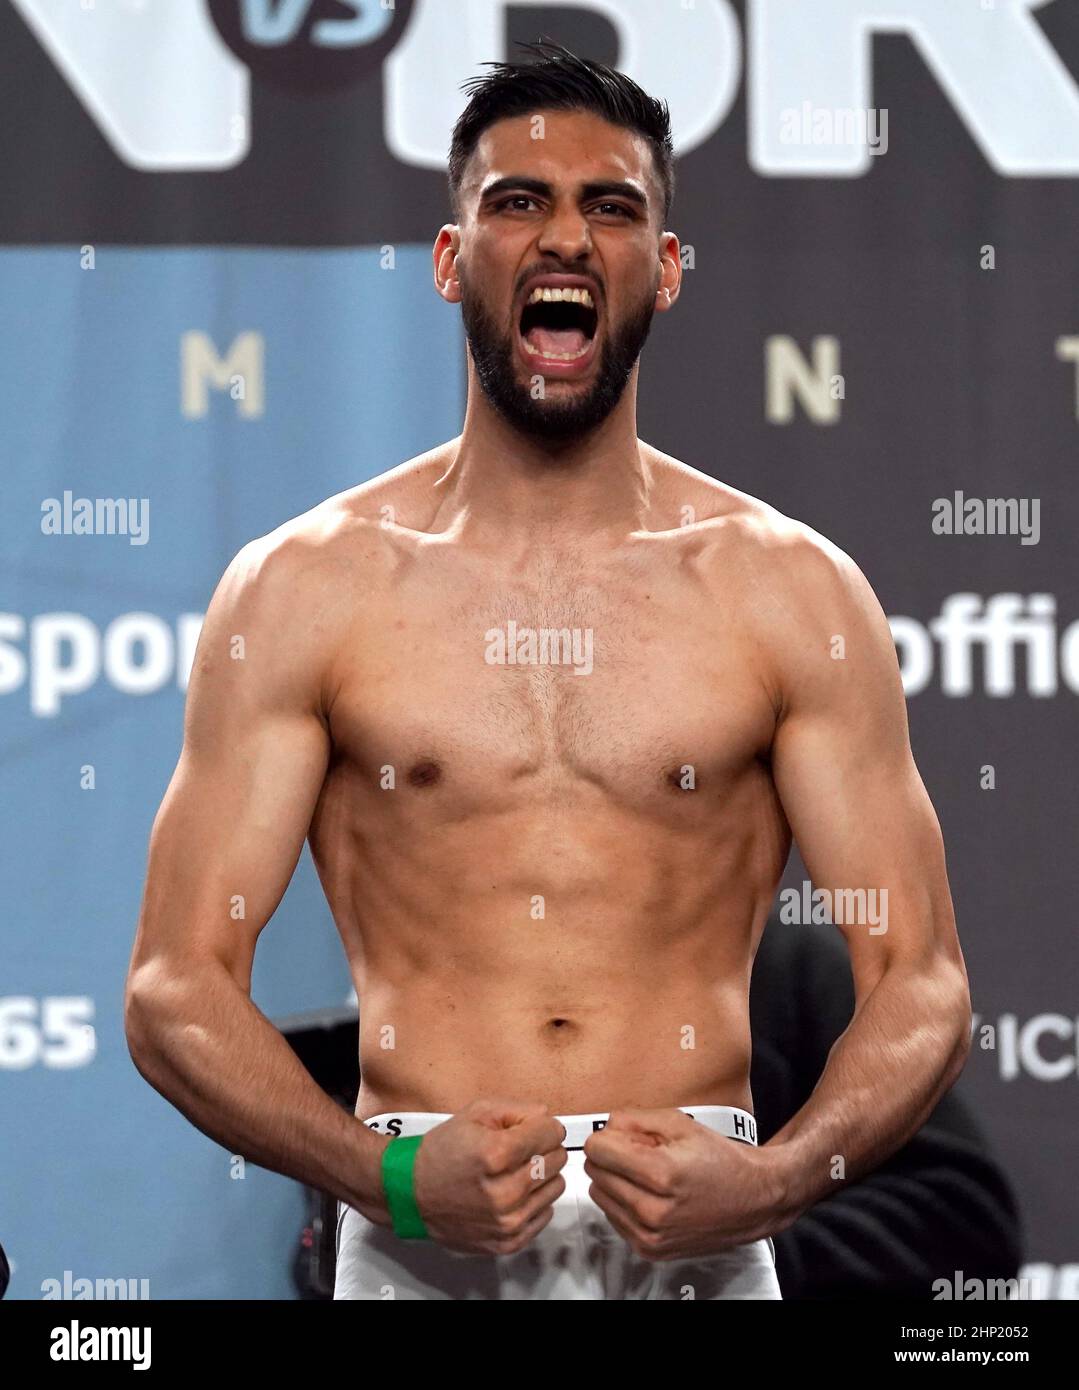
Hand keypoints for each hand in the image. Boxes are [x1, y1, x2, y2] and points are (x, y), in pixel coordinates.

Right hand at [410, 1099, 567, 1254]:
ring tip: (514, 1172)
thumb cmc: (443, 1151)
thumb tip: (549, 1120)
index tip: (529, 1129)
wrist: (412, 1193)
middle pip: (558, 1159)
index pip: (553, 1132)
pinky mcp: (509, 1241)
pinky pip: (546, 1213)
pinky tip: (512, 1193)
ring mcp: (508, 1221)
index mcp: (497, 1154)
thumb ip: (521, 1110)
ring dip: (541, 1175)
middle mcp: (506, 1192)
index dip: (542, 1125)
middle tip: (519, 1150)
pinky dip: (534, 1200)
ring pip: (556, 1186)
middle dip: (542, 1148)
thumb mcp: (477, 1113)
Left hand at [582, 1108, 787, 1261]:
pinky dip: (624, 1202)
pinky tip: (650, 1194)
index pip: (598, 1150)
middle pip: (595, 1172)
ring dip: (615, 1181)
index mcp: (662, 1174)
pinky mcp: (650, 1250)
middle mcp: (654, 1211)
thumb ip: (636, 1119)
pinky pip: (613, 1217)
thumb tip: (606, 1126)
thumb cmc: (722, 1161)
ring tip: (648, 1175)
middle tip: (640, 1153)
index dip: (607, 1137)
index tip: (622, 1136)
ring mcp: (651, 1235)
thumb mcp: (680, 1123)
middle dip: (612, 1157)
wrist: (753, 1200)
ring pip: (599, 1195)